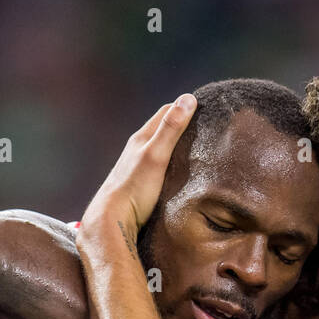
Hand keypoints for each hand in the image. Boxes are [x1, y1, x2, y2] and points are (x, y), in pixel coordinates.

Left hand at [78, 94, 196, 243]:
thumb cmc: (135, 188)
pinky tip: (178, 171)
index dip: (185, 107)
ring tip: (196, 148)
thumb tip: (188, 98)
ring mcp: (137, 165)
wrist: (112, 219)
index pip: (166, 111)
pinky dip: (171, 160)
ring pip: (159, 146)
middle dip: (183, 123)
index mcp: (142, 138)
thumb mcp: (156, 155)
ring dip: (176, 143)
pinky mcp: (139, 182)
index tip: (206, 109)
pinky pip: (158, 164)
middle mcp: (138, 148)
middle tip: (206, 127)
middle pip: (162, 128)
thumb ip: (171, 128)